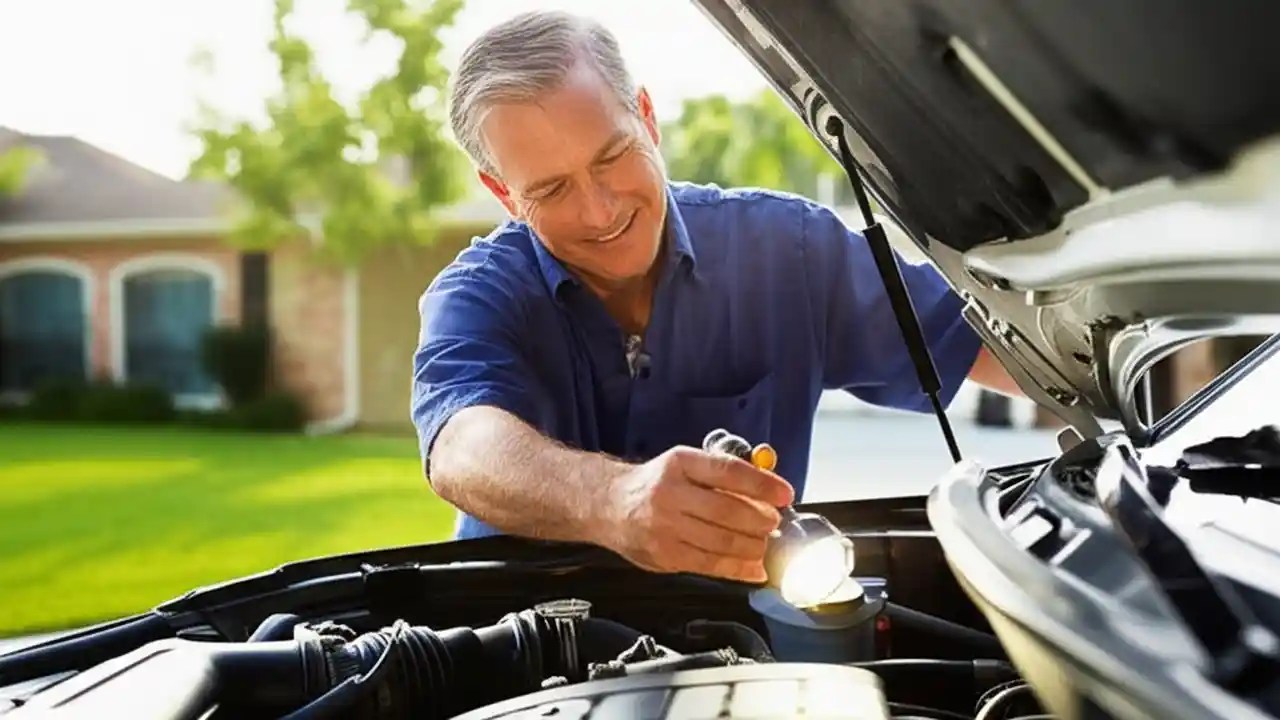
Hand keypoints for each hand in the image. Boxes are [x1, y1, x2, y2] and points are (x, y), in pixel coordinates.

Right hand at [602, 446, 795, 582]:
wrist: (609, 505)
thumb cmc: (655, 484)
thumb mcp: (684, 464)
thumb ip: (722, 473)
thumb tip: (767, 482)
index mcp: (679, 463)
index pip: (728, 471)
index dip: (762, 484)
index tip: (784, 494)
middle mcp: (670, 493)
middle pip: (728, 510)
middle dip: (760, 520)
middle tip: (774, 523)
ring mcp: (665, 527)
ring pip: (722, 541)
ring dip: (753, 546)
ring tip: (764, 544)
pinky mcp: (665, 556)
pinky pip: (710, 565)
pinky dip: (738, 569)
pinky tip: (755, 568)